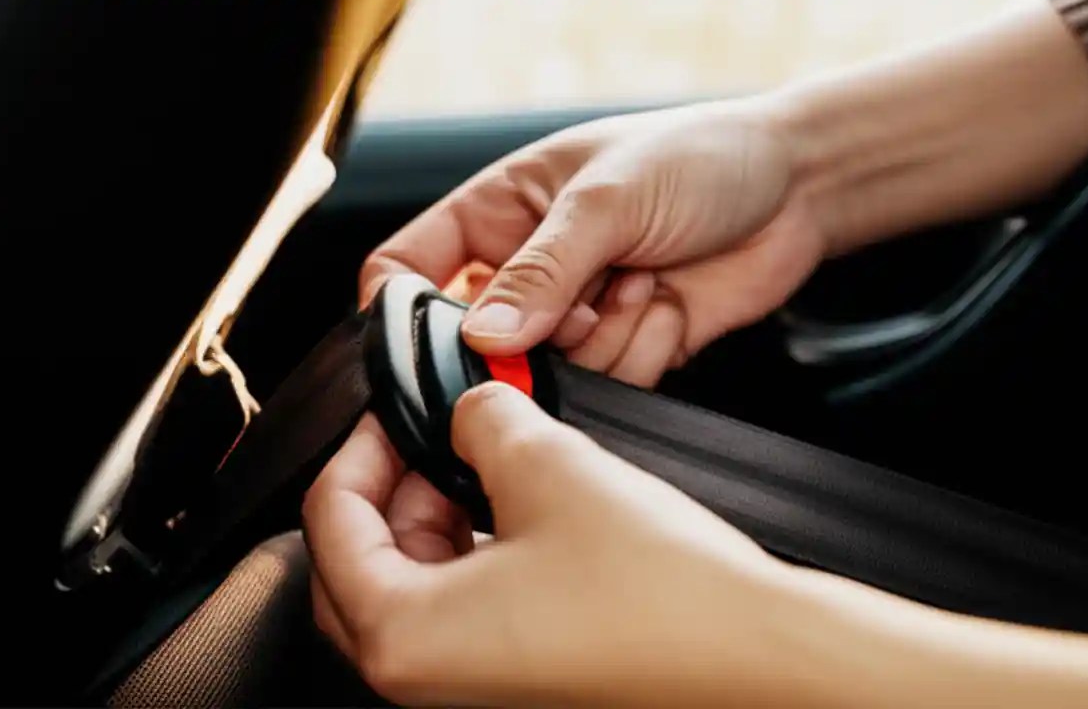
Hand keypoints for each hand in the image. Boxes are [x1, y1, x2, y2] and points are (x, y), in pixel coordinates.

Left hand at [302, 382, 802, 707]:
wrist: (758, 656)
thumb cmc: (660, 595)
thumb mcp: (547, 466)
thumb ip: (481, 419)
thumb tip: (465, 405)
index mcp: (401, 635)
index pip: (329, 521)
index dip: (361, 445)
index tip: (395, 408)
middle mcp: (423, 675)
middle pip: (359, 558)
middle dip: (393, 483)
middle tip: (433, 431)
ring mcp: (472, 681)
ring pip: (411, 581)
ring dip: (437, 510)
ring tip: (486, 455)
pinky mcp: (518, 675)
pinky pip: (463, 605)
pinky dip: (474, 546)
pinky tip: (520, 502)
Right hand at [360, 98, 824, 387]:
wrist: (799, 190)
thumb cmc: (700, 159)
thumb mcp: (609, 200)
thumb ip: (542, 271)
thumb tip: (481, 334)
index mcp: (500, 211)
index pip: (410, 266)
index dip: (403, 310)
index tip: (430, 344)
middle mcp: (529, 269)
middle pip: (480, 341)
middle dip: (532, 341)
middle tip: (578, 307)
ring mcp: (575, 316)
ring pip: (548, 375)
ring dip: (603, 338)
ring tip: (642, 279)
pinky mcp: (624, 352)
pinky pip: (608, 387)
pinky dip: (642, 351)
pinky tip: (667, 301)